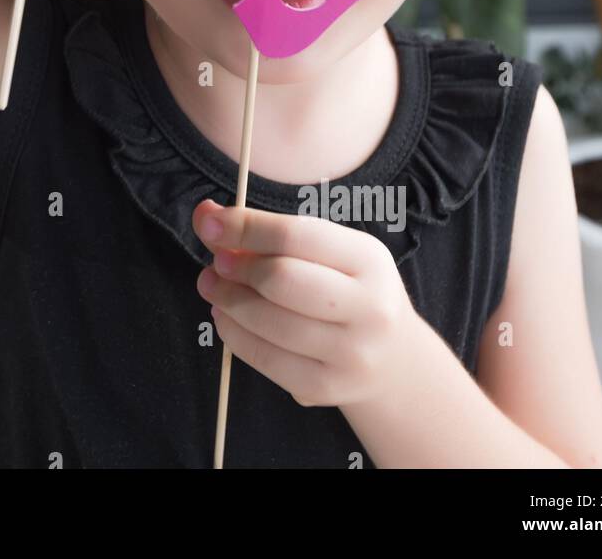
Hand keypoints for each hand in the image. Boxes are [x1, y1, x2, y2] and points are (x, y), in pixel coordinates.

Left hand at [191, 197, 420, 407]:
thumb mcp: (327, 253)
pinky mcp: (328, 387)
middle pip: (280, 279)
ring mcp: (351, 352)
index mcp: (368, 259)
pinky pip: (265, 359)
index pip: (295, 235)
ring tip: (212, 287)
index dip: (245, 227)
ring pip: (268, 322)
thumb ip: (268, 232)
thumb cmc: (348, 292)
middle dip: (235, 267)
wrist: (395, 361)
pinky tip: (225, 318)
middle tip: (215, 264)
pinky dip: (234, 334)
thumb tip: (206, 214)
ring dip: (226, 300)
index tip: (209, 222)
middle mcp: (369, 306)